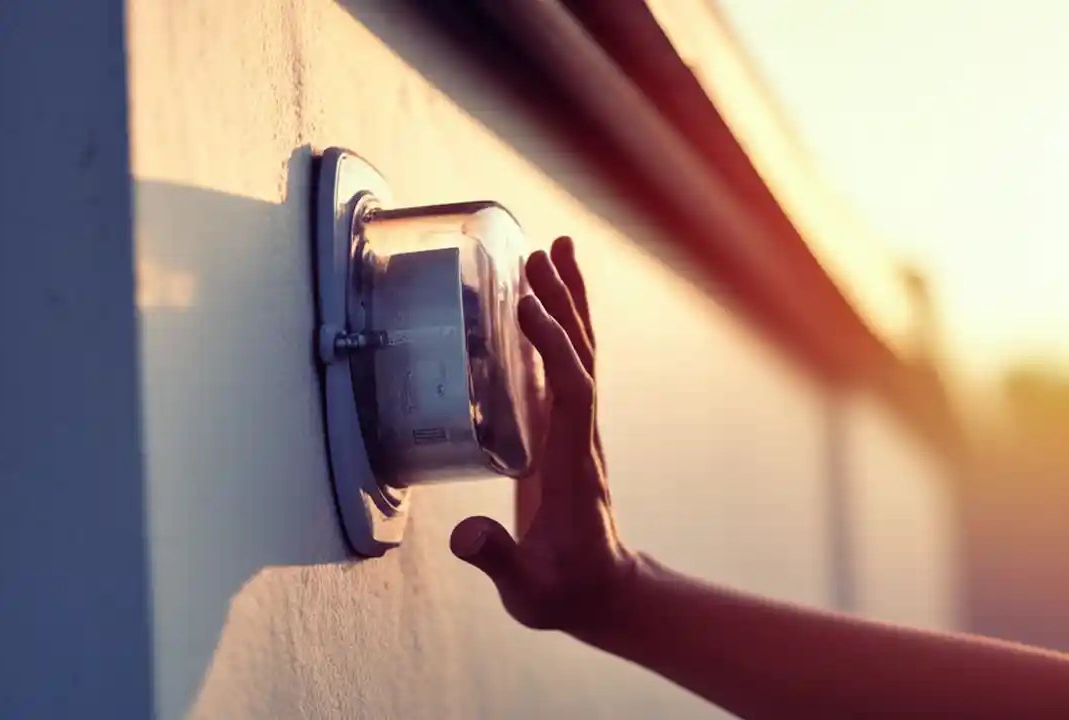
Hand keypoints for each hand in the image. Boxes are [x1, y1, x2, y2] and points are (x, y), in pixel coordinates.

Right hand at [450, 237, 636, 632]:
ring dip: (569, 303)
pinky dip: (561, 328)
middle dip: (562, 306)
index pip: (572, 395)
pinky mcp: (566, 431)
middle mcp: (583, 439)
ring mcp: (579, 431)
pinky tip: (545, 300)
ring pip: (582, 356)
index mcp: (574, 468)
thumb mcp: (528, 591)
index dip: (553, 348)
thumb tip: (466, 535)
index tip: (526, 308)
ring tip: (553, 250)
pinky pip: (568, 367)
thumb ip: (498, 559)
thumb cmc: (562, 589)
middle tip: (538, 255)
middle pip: (582, 359)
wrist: (602, 591)